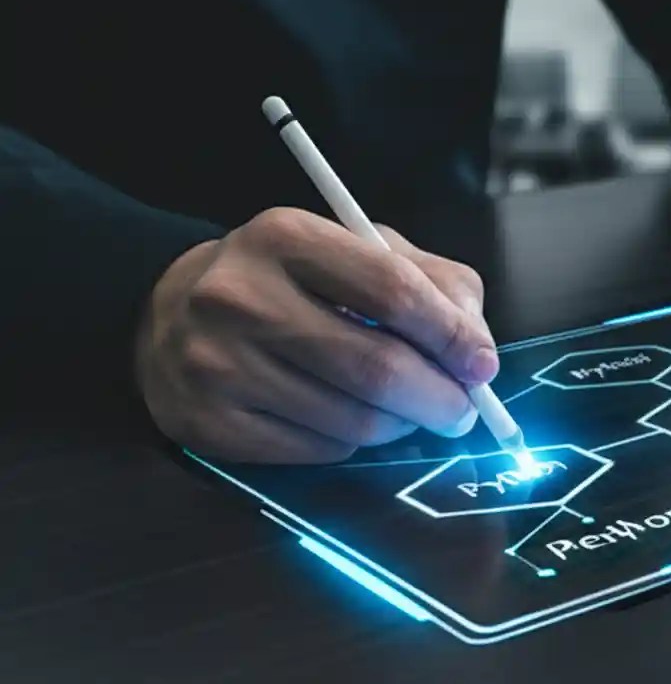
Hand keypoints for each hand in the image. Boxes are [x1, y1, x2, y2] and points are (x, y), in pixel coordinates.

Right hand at [135, 207, 496, 463]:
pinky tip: (346, 417)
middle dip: (439, 399)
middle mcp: (241, 296)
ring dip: (399, 425)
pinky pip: (318, 451)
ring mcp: (218, 364)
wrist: (169, 312)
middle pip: (376, 368)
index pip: (392, 290)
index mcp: (286, 237)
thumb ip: (433, 284)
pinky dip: (353, 442)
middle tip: (461, 411)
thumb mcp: (358, 251)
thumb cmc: (290, 280)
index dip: (451, 336)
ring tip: (403, 409)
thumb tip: (478, 351)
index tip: (482, 366)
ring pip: (353, 420)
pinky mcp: (208, 423)